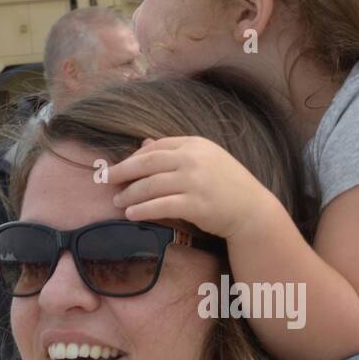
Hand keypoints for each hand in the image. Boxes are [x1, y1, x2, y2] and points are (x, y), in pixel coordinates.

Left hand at [108, 136, 276, 240]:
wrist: (253, 210)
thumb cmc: (227, 186)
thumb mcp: (204, 161)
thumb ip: (176, 152)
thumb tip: (143, 144)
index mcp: (195, 144)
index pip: (156, 147)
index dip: (134, 157)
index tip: (120, 168)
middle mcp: (194, 159)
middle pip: (148, 162)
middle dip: (123, 171)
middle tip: (105, 180)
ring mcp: (195, 181)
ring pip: (151, 185)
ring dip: (130, 194)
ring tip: (118, 201)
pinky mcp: (196, 204)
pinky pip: (161, 206)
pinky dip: (143, 210)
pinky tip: (131, 215)